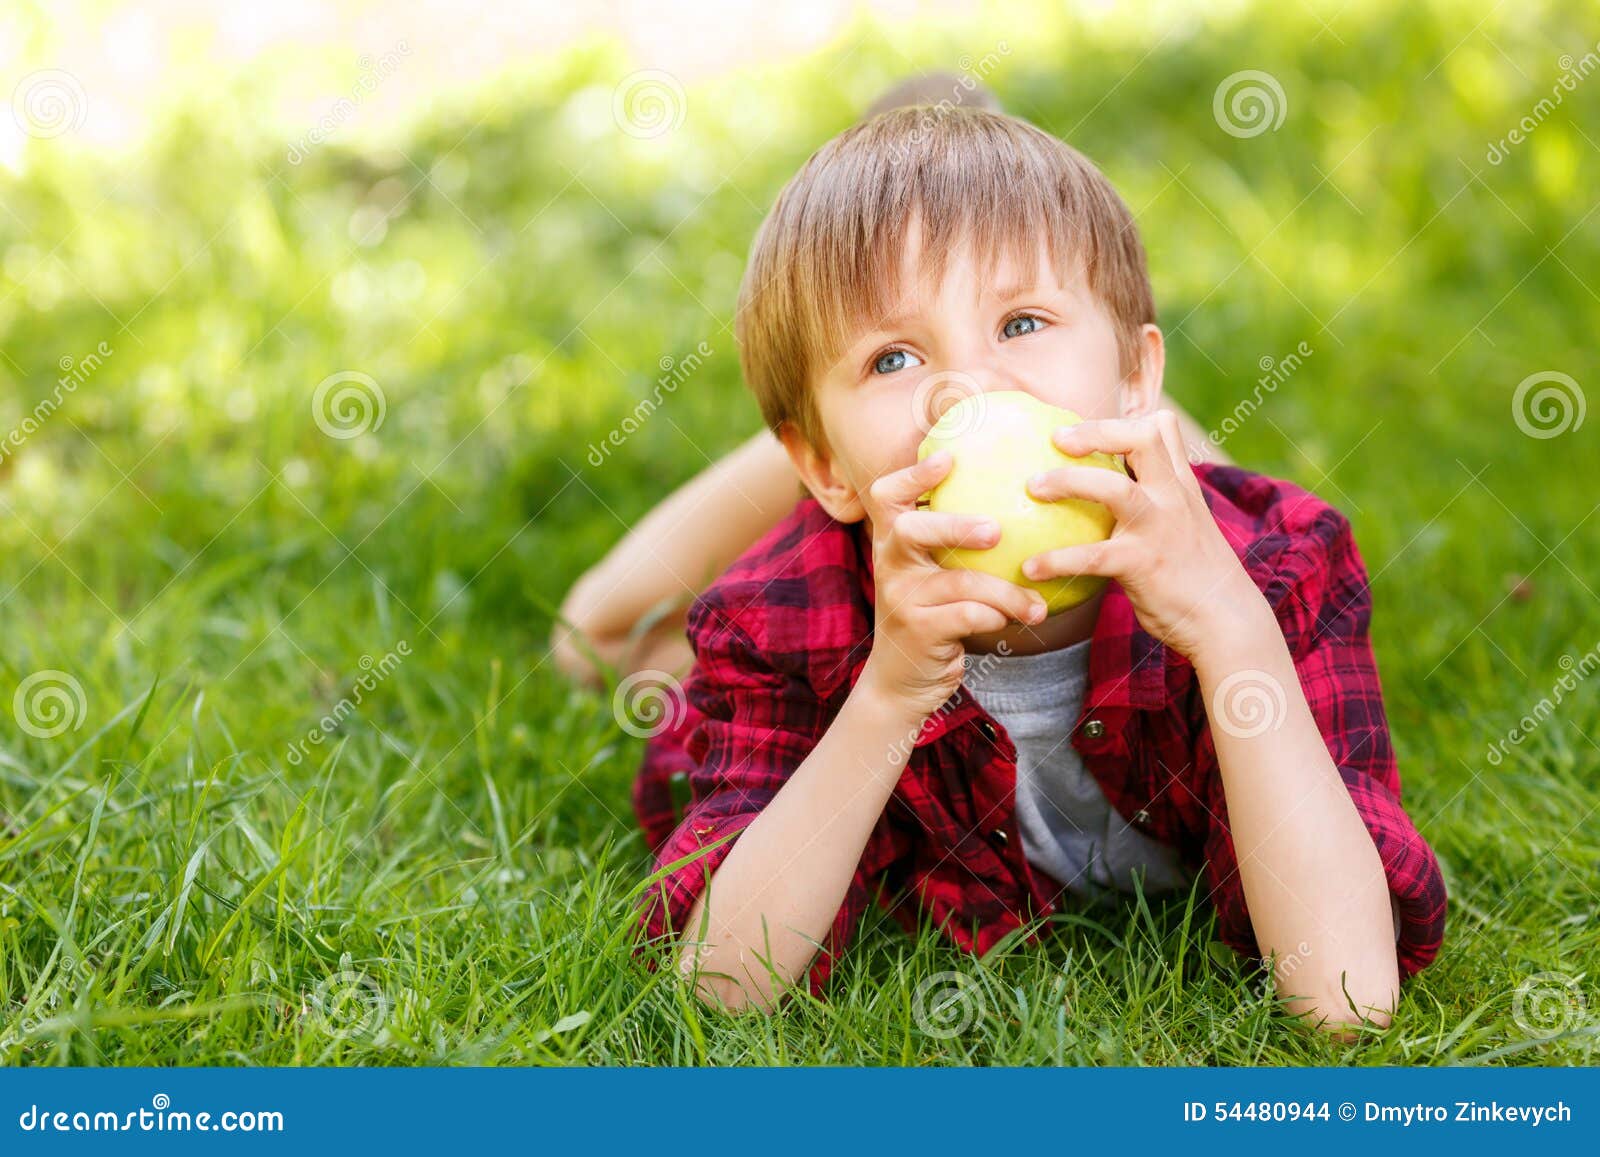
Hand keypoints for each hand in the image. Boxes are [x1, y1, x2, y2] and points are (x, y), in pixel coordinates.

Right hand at [857, 450, 1047, 719]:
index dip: (913, 473)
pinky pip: (967, 616)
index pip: (887, 496)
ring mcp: (901, 598)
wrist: (901, 682)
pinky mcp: (918, 631)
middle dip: (954, 524)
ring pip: (959, 582)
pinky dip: (997, 617)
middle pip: (910, 529)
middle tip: (995, 530)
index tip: (949, 456)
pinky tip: (1018, 620)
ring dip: (1006, 591)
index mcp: (894, 542)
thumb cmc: (933, 615)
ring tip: (1038, 603)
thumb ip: (955, 543)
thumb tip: (1017, 498)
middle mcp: (890, 564)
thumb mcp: (933, 574)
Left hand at [1022, 409, 1267, 661]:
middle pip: (1143, 437)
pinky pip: (1092, 556)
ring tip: (1032, 488)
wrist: (1227, 623)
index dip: (1125, 419)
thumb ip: (1156, 505)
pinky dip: (1056, 560)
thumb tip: (1109, 501)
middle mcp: (1172, 498)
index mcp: (1179, 486)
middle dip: (1096, 430)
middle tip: (1056, 438)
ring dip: (1068, 482)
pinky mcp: (1143, 564)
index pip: (1162, 428)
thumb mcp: (1184, 527)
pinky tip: (1029, 569)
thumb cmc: (1196, 578)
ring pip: (1114, 488)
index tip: (1088, 429)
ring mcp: (1159, 529)